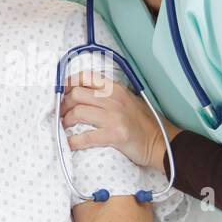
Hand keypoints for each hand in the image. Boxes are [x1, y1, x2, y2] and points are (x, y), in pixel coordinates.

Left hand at [60, 69, 180, 168]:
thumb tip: (81, 93)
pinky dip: (73, 141)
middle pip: (76, 94)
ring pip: (78, 112)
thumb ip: (108, 94)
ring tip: (65, 127)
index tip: (61, 92)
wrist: (159, 142)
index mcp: (115, 89)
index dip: (68, 82)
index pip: (86, 77)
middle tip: (62, 113)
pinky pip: (86, 137)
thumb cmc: (142, 122)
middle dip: (64, 104)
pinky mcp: (114, 135)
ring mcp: (114, 117)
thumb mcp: (127, 99)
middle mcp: (113, 99)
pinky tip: (70, 144)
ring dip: (66, 121)